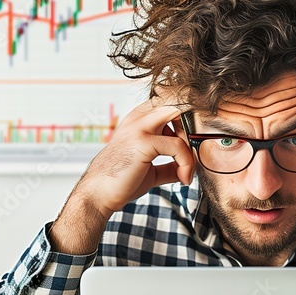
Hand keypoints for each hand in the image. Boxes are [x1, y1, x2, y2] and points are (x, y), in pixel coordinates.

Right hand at [68, 89, 193, 221]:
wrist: (99, 195)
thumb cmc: (121, 181)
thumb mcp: (151, 169)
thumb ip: (170, 164)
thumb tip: (190, 167)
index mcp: (140, 119)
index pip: (172, 102)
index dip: (190, 118)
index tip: (196, 141)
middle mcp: (139, 117)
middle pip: (177, 99)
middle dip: (194, 122)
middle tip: (192, 151)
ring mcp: (139, 127)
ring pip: (179, 114)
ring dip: (190, 141)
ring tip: (187, 167)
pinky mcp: (142, 141)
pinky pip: (177, 145)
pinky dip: (186, 162)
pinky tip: (183, 178)